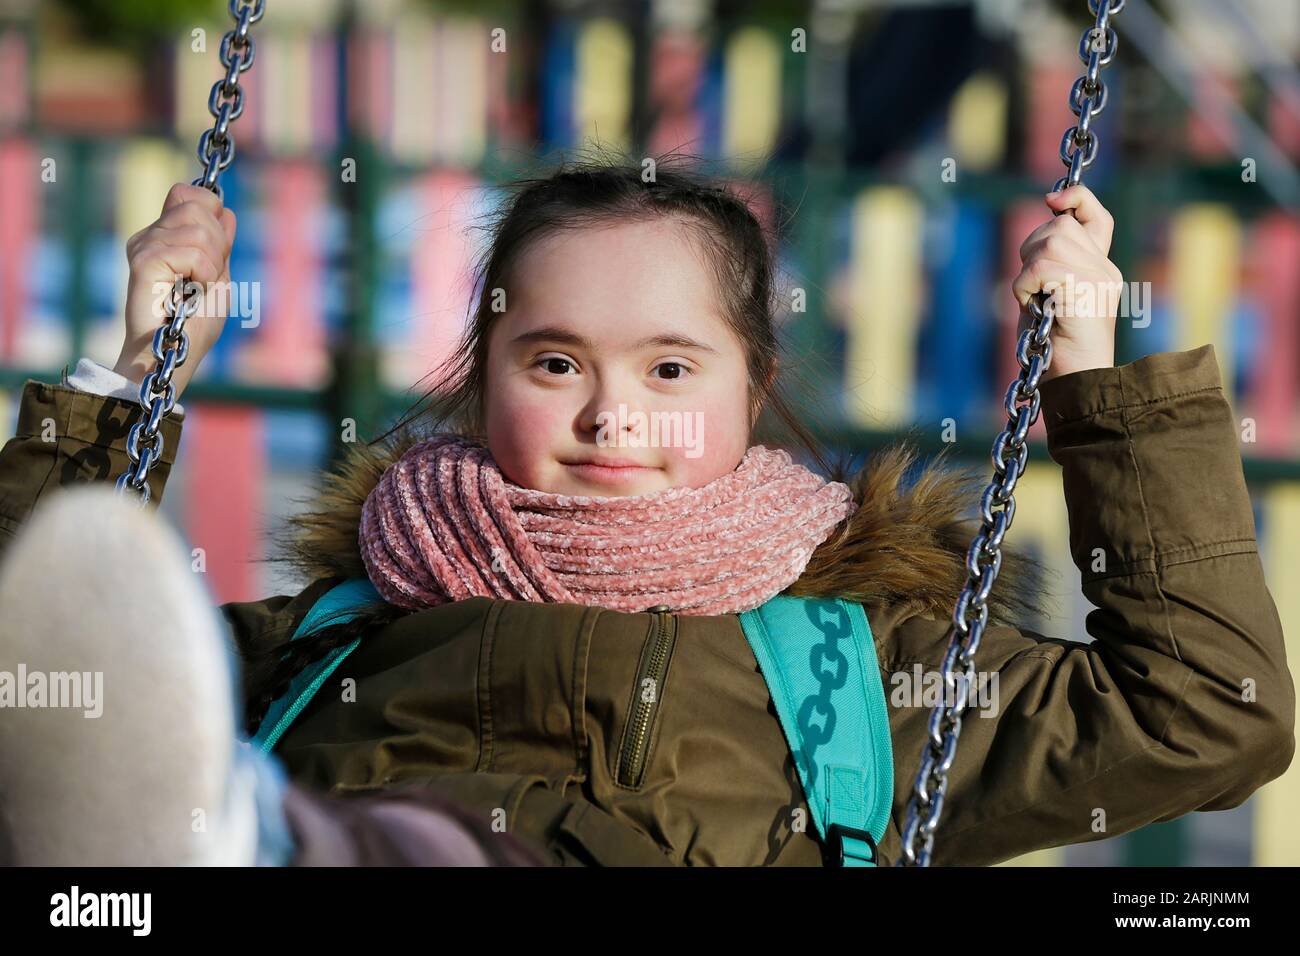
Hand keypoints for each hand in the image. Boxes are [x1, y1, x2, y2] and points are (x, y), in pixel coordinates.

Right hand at [115, 183, 236, 400]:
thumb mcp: (217, 278)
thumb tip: (226, 211)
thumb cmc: (194, 326)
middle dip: (218, 243)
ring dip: (212, 264)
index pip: (191, 194)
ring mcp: (144, 246)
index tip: (215, 253)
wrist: (171, 356)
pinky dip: (204, 275)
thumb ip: (219, 245)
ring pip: (199, 228)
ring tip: (196, 289)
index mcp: (165, 236)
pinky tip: (190, 293)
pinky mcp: (143, 262)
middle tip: (205, 278)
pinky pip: (192, 252)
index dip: (213, 214)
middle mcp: (150, 236)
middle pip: (198, 205)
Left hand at [1012, 184, 1121, 382]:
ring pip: (1050, 241)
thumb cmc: (1053, 349)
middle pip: (1060, 226)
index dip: (1077, 198)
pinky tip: (1034, 308)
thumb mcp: (1049, 299)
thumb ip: (1049, 265)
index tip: (1052, 199)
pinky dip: (1024, 287)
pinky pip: (1041, 268)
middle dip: (1031, 249)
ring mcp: (1100, 278)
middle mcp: (1106, 269)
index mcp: (1101, 268)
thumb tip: (1040, 232)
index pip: (1096, 217)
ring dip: (1027, 270)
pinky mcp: (1088, 290)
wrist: (1074, 381)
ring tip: (1035, 300)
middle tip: (1032, 288)